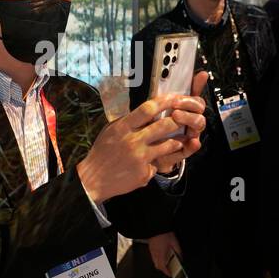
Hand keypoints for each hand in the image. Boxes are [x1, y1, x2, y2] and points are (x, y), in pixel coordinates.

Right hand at [79, 85, 207, 203]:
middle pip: (163, 125)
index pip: (148, 109)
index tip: (176, 98)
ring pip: (168, 145)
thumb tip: (147, 111)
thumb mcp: (111, 131)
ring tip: (177, 141)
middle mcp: (132, 141)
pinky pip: (159, 163)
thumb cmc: (103, 152)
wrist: (93, 179)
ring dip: (176, 142)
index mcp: (123, 127)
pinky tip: (153, 162)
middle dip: (178, 121)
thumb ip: (129, 121)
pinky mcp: (144, 172)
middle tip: (184, 119)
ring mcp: (140, 158)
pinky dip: (159, 161)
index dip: (165, 101)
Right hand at [146, 232, 181, 275]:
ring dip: (160, 265)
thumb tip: (180, 258)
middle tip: (169, 270)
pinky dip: (158, 260)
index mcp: (161, 254)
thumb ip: (178, 251)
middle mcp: (155, 254)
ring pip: (155, 262)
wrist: (156, 228)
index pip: (163, 267)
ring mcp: (152, 252)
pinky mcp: (150, 249)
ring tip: (166, 265)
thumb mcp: (175, 243)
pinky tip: (162, 257)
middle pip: (158, 266)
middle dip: (163, 270)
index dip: (167, 272)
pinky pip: (153, 257)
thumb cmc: (165, 234)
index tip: (171, 274)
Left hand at [153, 71, 209, 174]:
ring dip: (190, 119)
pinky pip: (190, 149)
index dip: (191, 96)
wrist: (141, 148)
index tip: (180, 95)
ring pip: (197, 126)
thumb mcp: (163, 106)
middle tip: (175, 105)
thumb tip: (201, 74)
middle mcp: (189, 124)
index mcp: (186, 112)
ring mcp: (186, 137)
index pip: (197, 101)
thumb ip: (180, 90)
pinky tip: (192, 141)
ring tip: (176, 116)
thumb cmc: (154, 125)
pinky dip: (192, 146)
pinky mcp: (180, 151)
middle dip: (189, 106)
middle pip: (199, 110)